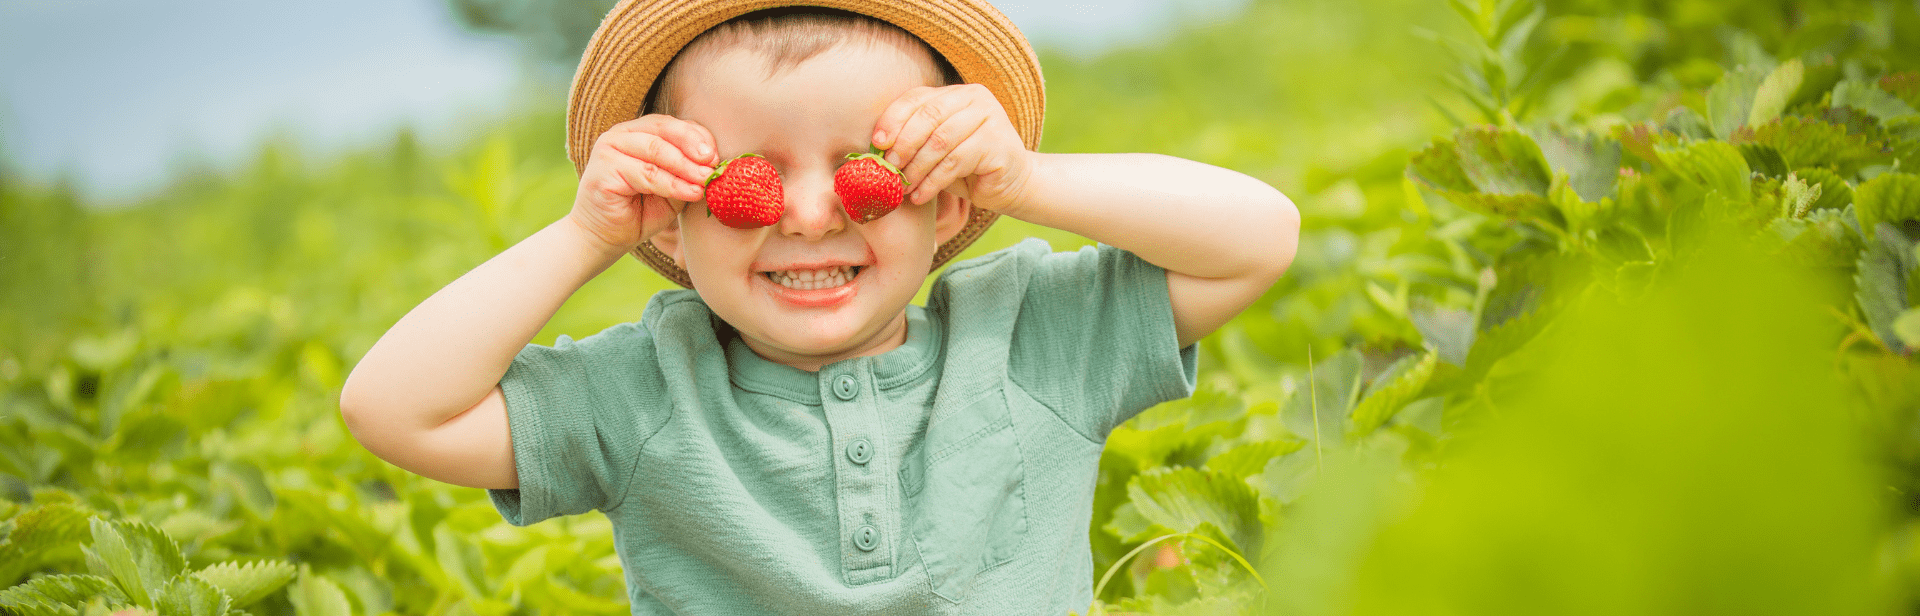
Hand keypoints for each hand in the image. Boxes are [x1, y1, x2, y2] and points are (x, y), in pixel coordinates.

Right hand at [570, 114, 717, 252]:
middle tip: (713, 163)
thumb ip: (688, 172)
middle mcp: (622, 134)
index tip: (717, 156)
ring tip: (705, 181)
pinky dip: (672, 184)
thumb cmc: (640, 211)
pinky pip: (645, 174)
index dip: (698, 136)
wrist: (605, 237)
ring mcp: (609, 148)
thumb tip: (715, 164)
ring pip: (656, 150)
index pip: (673, 124)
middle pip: (664, 129)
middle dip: (693, 146)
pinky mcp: (602, 169)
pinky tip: (691, 193)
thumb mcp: (672, 188)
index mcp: (639, 132)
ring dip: (686, 167)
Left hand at [871, 84, 1033, 213]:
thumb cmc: (967, 167)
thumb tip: (875, 148)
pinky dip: (933, 182)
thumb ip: (914, 140)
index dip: (893, 119)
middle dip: (904, 144)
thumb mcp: (936, 148)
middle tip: (889, 169)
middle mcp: (975, 98)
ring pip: (940, 141)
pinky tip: (921, 196)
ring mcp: (990, 118)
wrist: (1011, 184)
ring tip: (904, 187)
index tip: (877, 144)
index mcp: (956, 93)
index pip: (917, 99)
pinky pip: (955, 162)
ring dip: (916, 167)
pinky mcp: (998, 144)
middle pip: (928, 117)